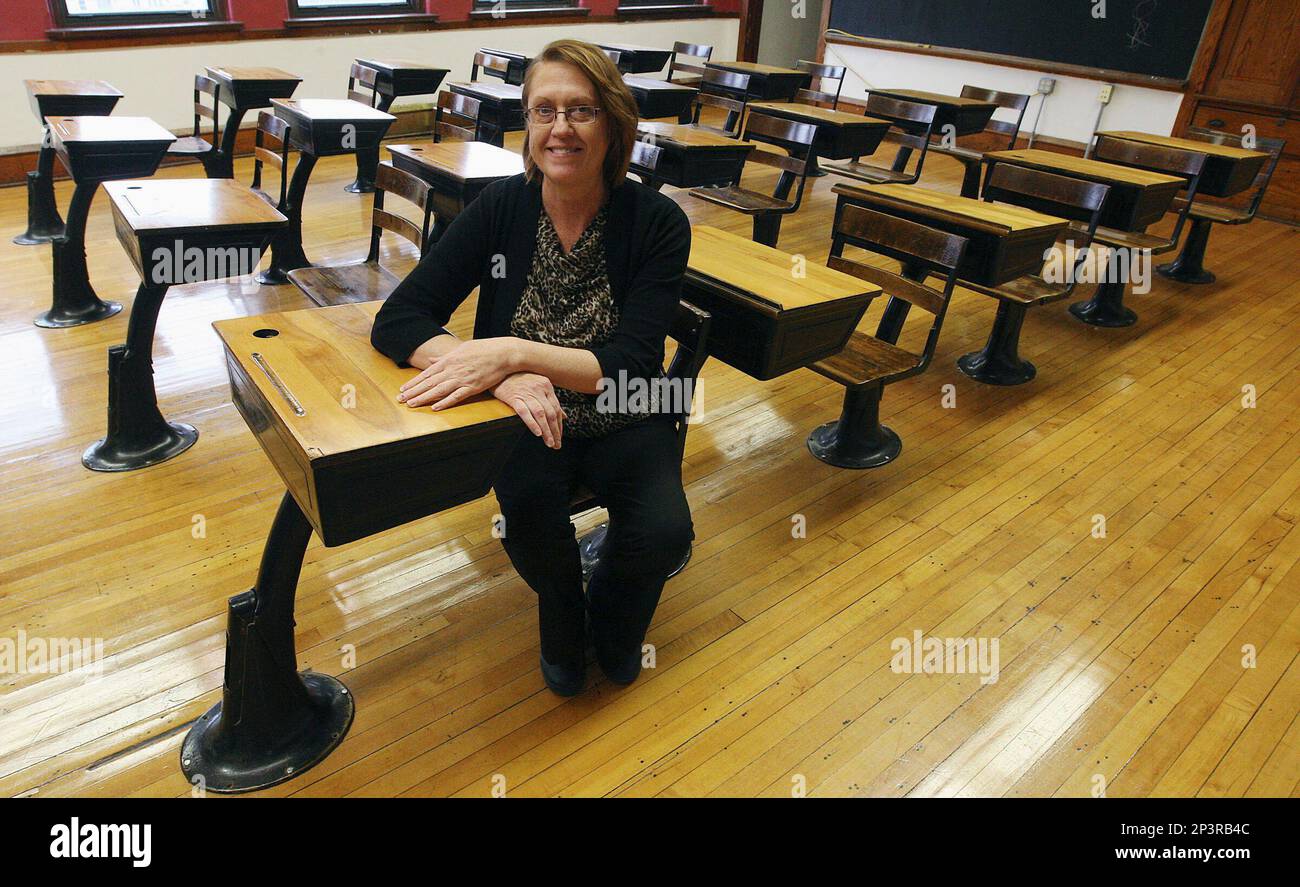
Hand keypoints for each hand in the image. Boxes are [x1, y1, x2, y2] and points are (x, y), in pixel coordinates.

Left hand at [398, 337, 518, 409]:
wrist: (503, 353)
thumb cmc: (483, 349)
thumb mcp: (461, 349)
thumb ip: (445, 356)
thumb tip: (432, 359)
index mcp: (449, 360)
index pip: (426, 374)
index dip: (413, 382)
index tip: (402, 389)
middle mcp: (452, 370)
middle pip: (429, 383)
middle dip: (413, 392)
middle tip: (400, 399)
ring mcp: (462, 379)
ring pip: (439, 390)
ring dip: (424, 398)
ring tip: (411, 404)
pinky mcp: (473, 387)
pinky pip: (456, 396)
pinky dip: (445, 402)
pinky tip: (435, 408)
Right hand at [493, 373, 564, 448]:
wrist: (499, 367)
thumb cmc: (519, 378)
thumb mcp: (537, 385)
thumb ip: (550, 400)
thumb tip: (563, 415)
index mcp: (546, 385)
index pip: (556, 408)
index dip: (560, 425)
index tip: (560, 436)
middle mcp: (538, 388)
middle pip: (550, 413)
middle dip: (555, 431)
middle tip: (556, 444)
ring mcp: (526, 392)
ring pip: (540, 414)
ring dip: (546, 431)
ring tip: (549, 442)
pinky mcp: (513, 397)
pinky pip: (524, 412)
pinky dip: (532, 423)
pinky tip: (537, 433)